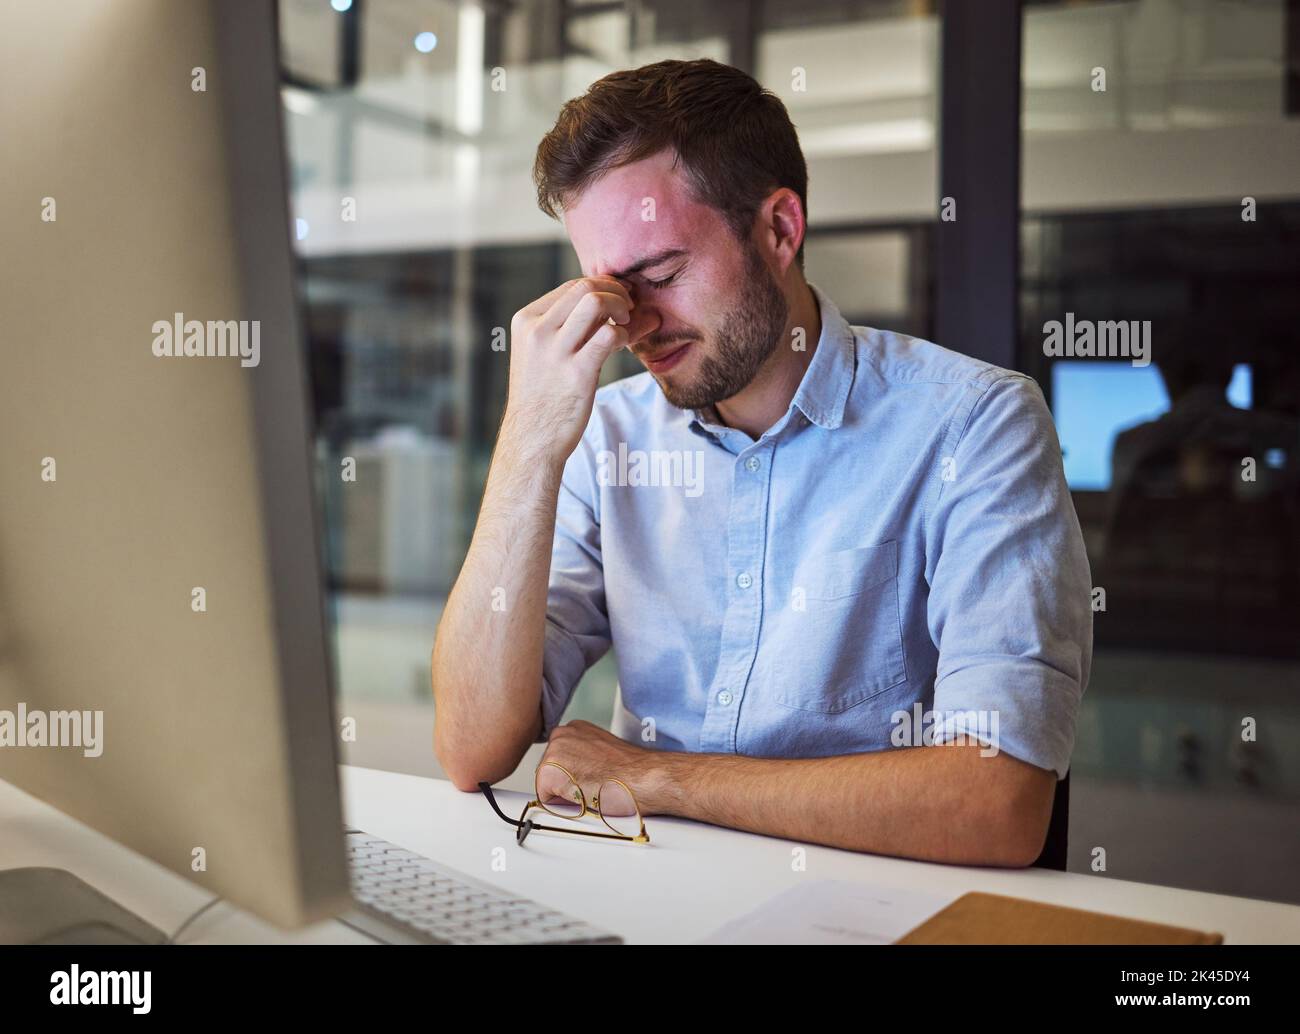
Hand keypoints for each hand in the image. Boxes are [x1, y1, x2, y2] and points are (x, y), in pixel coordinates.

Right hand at [502, 277, 658, 470]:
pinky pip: (609, 335)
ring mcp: (556, 351)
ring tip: (628, 322)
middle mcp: (537, 331)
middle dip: (615, 291)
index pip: (570, 286)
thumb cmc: (542, 395)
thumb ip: (561, 327)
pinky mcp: (577, 372)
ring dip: (621, 306)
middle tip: (629, 307)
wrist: (533, 438)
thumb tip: (601, 302)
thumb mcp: (538, 352)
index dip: (601, 286)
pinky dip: (624, 333)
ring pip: (596, 302)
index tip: (618, 297)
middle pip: (584, 287)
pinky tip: (625, 345)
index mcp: (526, 321)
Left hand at [538, 719, 674, 815]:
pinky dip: (563, 805)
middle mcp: (561, 734)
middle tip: (594, 784)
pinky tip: (585, 794)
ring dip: (566, 794)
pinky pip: (546, 799)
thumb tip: (578, 773)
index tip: (594, 777)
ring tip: (592, 788)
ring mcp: (553, 751)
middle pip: (550, 773)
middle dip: (566, 785)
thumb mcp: (604, 754)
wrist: (643, 777)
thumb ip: (585, 757)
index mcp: (575, 728)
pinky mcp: (548, 771)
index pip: (560, 762)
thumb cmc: (633, 772)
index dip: (575, 777)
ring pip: (547, 786)